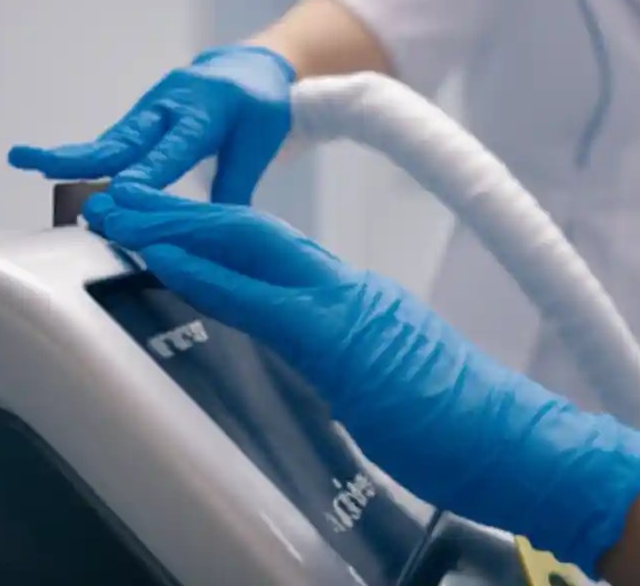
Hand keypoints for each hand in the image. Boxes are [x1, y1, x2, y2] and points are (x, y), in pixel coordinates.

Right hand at [9, 45, 293, 204]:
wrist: (246, 67)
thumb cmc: (258, 106)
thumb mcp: (259, 143)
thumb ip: (236, 185)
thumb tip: (219, 231)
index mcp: (204, 113)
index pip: (172, 149)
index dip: (146, 173)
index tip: (119, 194)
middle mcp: (168, 109)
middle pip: (124, 138)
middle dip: (81, 155)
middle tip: (37, 162)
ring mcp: (149, 112)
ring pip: (110, 139)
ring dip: (71, 155)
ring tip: (25, 160)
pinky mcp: (140, 121)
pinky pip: (112, 141)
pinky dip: (86, 157)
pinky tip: (52, 168)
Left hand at [83, 184, 639, 575]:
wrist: (515, 440)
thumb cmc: (464, 427)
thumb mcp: (392, 383)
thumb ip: (346, 363)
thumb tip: (316, 367)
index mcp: (360, 302)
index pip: (275, 256)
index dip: (215, 234)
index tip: (169, 226)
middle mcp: (350, 291)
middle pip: (254, 236)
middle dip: (184, 214)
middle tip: (124, 198)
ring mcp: (346, 309)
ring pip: (251, 251)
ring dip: (180, 230)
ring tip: (124, 213)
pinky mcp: (338, 340)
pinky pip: (259, 299)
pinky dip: (207, 274)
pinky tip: (164, 257)